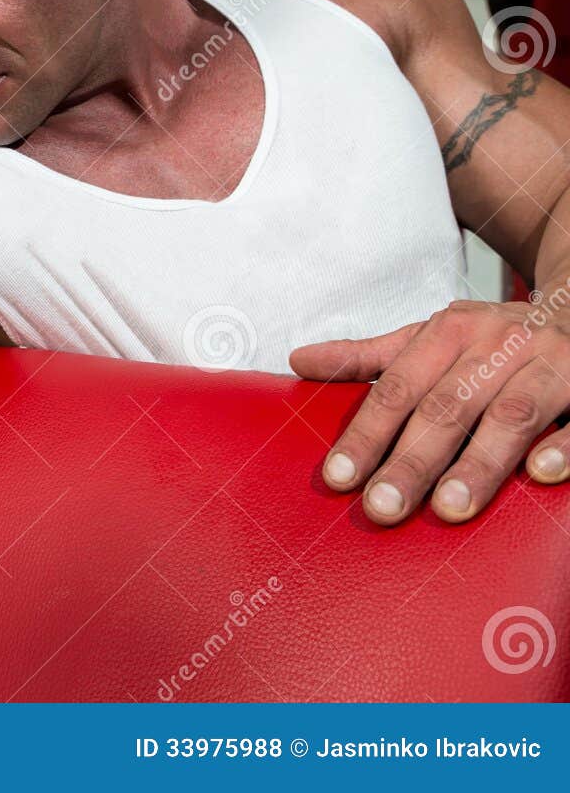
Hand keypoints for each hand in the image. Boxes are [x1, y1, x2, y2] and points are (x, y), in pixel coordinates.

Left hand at [290, 299, 569, 524]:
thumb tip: (297, 361)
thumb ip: (369, 358)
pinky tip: (542, 474)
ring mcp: (553, 364)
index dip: (366, 434)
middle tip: (382, 508)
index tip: (338, 479)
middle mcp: (499, 345)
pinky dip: (565, 446)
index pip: (397, 390)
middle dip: (412, 460)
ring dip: (480, 461)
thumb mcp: (432, 337)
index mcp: (450, 332)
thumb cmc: (495, 339)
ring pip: (512, 415)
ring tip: (449, 508)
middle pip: (447, 408)